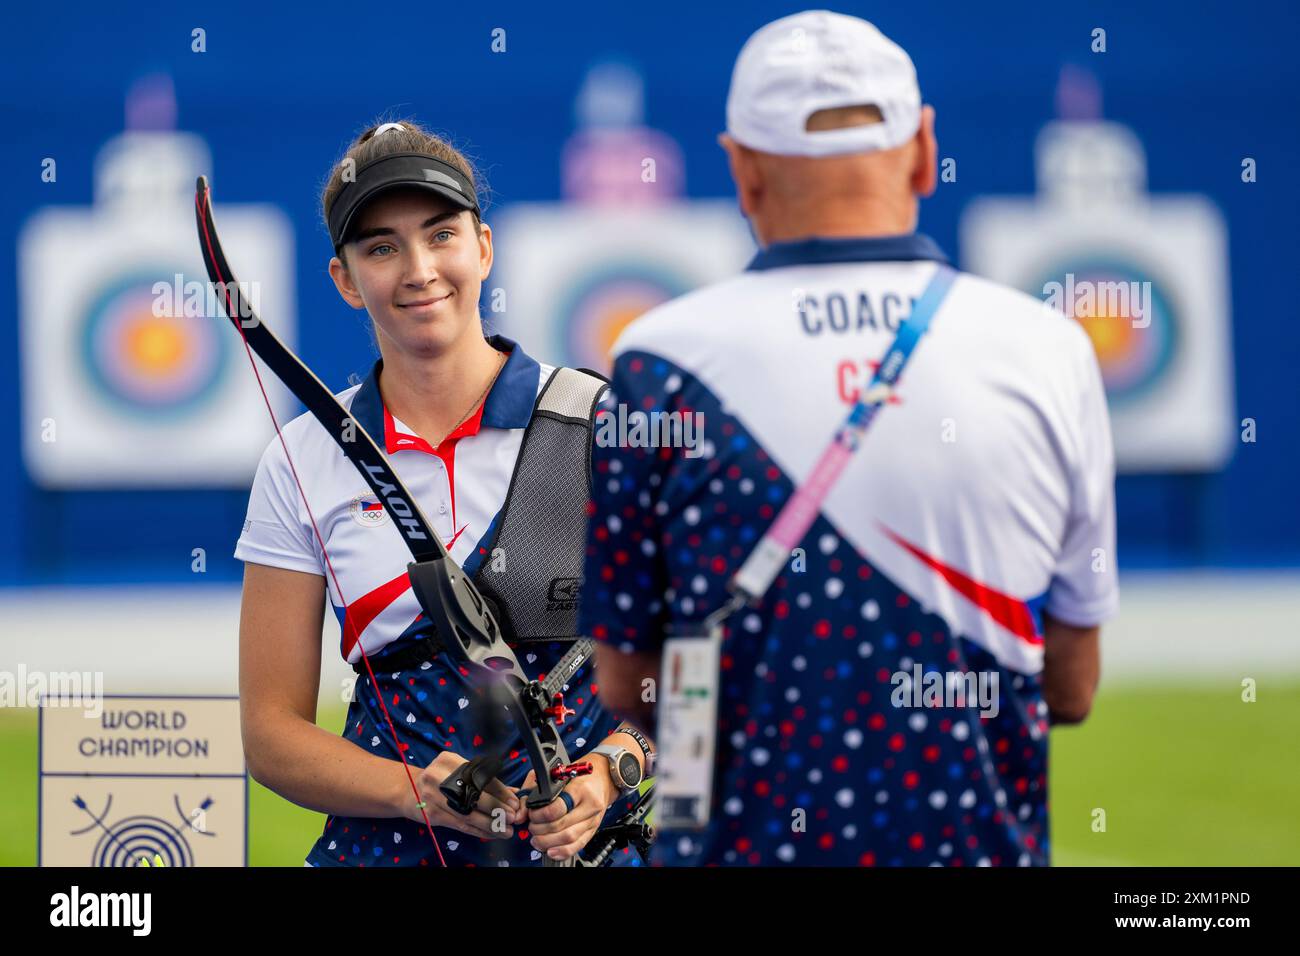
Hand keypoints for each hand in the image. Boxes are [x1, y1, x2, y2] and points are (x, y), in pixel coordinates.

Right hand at [404, 751, 525, 839]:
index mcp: (449, 760)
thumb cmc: (440, 781)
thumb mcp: (459, 774)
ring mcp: (433, 795)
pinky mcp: (432, 814)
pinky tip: (491, 834)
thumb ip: (485, 782)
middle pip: (475, 794)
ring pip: (468, 812)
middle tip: (512, 817)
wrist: (408, 791)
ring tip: (506, 830)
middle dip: (497, 807)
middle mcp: (440, 775)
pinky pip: (460, 824)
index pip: (480, 776)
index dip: (500, 791)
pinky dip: (478, 830)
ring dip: (490, 824)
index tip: (515, 802)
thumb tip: (515, 793)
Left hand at [520, 756, 617, 861]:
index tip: (532, 814)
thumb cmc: (580, 773)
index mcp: (580, 789)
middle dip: (541, 830)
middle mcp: (590, 805)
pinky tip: (551, 851)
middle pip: (562, 826)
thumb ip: (539, 788)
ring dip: (548, 843)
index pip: (558, 807)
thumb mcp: (559, 772)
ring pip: (569, 838)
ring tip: (537, 840)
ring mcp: (593, 819)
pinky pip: (578, 845)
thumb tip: (524, 809)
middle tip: (532, 827)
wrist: (603, 777)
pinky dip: (563, 851)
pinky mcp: (593, 829)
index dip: (540, 815)